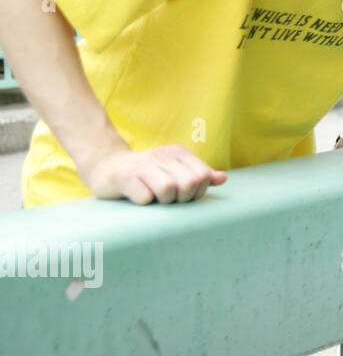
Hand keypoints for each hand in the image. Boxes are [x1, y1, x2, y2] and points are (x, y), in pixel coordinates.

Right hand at [84, 144, 227, 204]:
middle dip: (183, 198)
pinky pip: (145, 197)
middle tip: (170, 199)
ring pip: (169, 189)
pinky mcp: (124, 177)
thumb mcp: (174, 170)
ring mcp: (143, 165)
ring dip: (164, 201)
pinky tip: (138, 197)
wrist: (105, 166)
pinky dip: (144, 202)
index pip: (203, 176)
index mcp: (179, 153)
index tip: (185, 195)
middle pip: (189, 184)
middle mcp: (162, 155)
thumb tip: (223, 179)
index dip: (198, 192)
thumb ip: (199, 174)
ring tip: (155, 198)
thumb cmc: (146, 173)